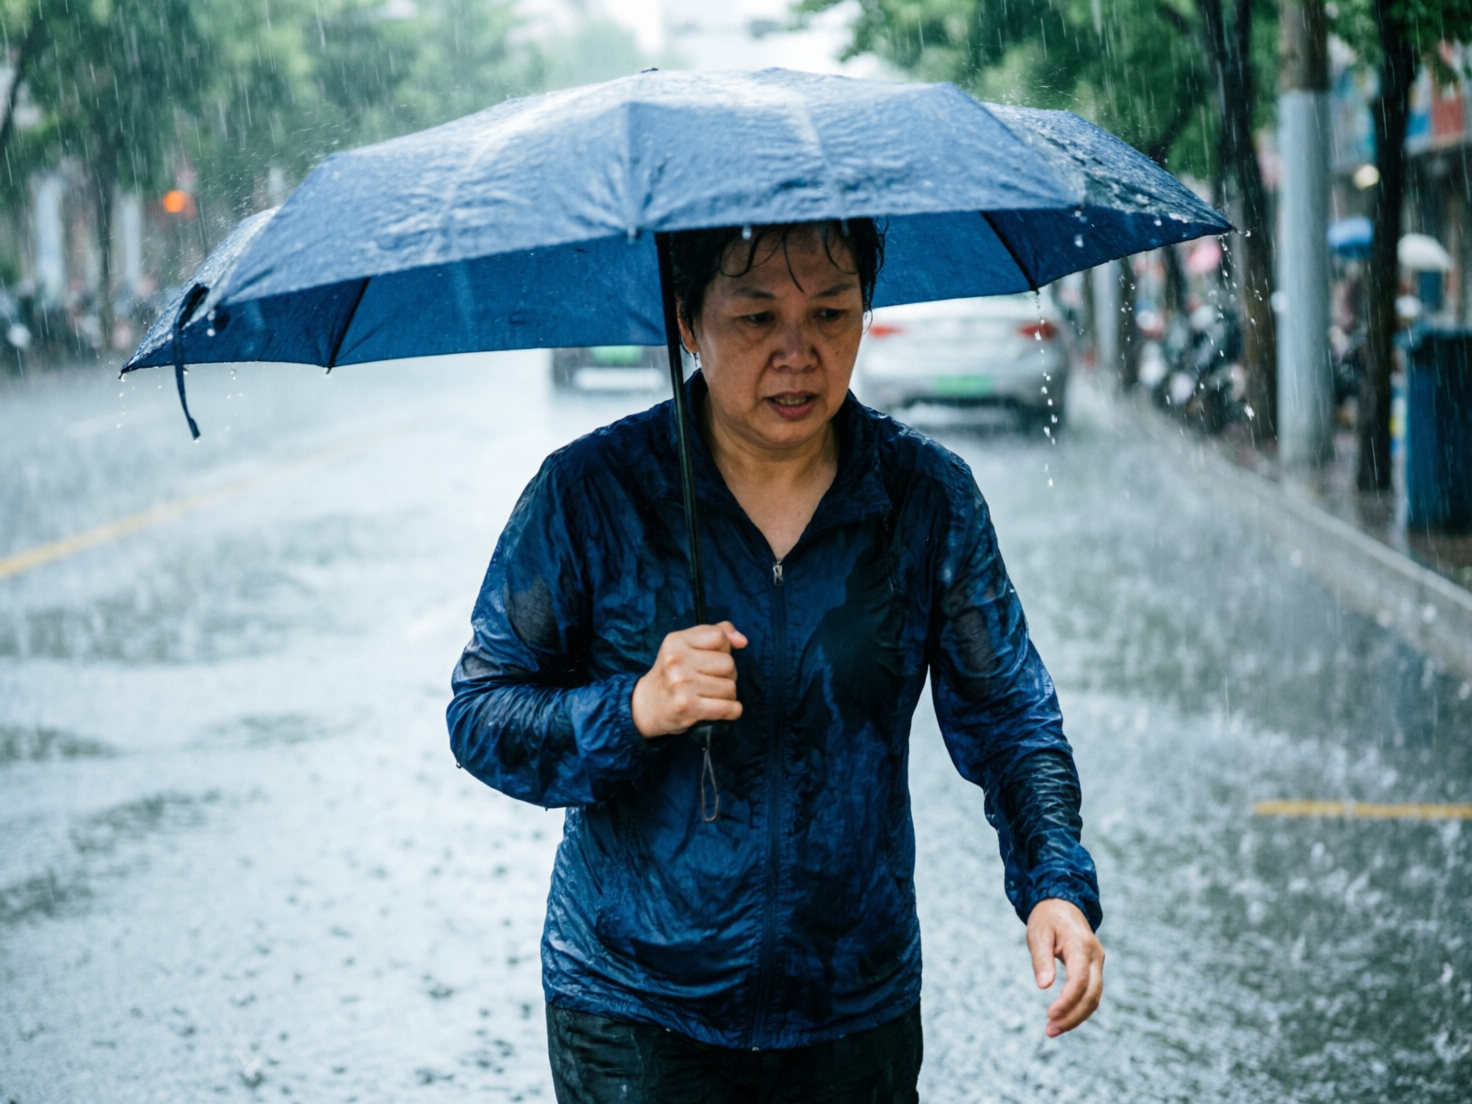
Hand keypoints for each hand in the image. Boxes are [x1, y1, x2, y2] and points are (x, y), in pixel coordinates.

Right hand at [631, 622, 746, 737]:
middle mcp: (676, 661)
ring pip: (730, 687)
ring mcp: (681, 684)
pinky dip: (731, 711)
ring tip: (708, 695)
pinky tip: (717, 709)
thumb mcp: (686, 646)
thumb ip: (716, 634)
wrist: (646, 705)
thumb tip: (742, 640)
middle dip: (726, 674)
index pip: (719, 637)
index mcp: (676, 641)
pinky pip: (730, 708)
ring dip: (726, 695)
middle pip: (728, 663)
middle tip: (707, 680)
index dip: (723, 649)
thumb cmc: (672, 674)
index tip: (711, 658)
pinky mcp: (688, 707)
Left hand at [1026, 898, 1104, 1037]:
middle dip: (1073, 1016)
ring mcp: (1098, 962)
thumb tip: (1043, 986)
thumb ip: (1041, 959)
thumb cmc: (1046, 918)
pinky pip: (1092, 993)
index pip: (1080, 979)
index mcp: (1081, 945)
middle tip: (1049, 1030)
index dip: (1067, 1000)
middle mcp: (1095, 956)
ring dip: (1076, 1017)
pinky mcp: (1094, 968)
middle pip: (1092, 994)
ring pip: (1095, 998)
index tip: (1050, 1014)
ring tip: (1052, 1029)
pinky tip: (1063, 1018)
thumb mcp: (1037, 934)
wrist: (1062, 903)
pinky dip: (1079, 1008)